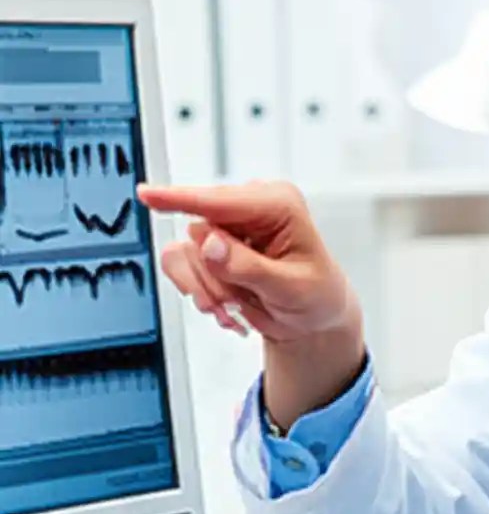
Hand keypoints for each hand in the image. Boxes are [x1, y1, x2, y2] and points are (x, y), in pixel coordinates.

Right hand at [138, 181, 365, 427]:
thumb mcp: (291, 287)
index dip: (181, 199)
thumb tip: (210, 244)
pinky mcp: (210, 246)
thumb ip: (248, 267)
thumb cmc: (316, 295)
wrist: (312, 318)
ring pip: (184, 253)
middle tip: (236, 302)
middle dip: (212, 277)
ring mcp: (226, 227)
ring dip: (206, 288)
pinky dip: (199, 291)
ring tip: (237, 306)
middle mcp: (249, 208)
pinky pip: (180, 264)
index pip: (220, 200)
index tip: (147, 195)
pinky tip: (226, 304)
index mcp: (278, 204)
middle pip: (198, 233)